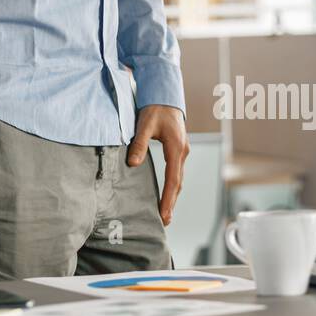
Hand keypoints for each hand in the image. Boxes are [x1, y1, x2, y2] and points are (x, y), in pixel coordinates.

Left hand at [127, 104, 188, 225]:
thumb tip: (133, 164)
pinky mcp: (178, 150)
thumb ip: (139, 144)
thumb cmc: (155, 108)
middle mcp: (182, 152)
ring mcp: (182, 151)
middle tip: (165, 221)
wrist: (165, 94)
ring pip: (178, 178)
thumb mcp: (144, 124)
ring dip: (172, 196)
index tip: (164, 214)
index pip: (172, 179)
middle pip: (178, 183)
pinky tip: (166, 193)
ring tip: (165, 212)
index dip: (168, 199)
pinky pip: (176, 172)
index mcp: (176, 148)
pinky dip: (172, 185)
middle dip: (171, 203)